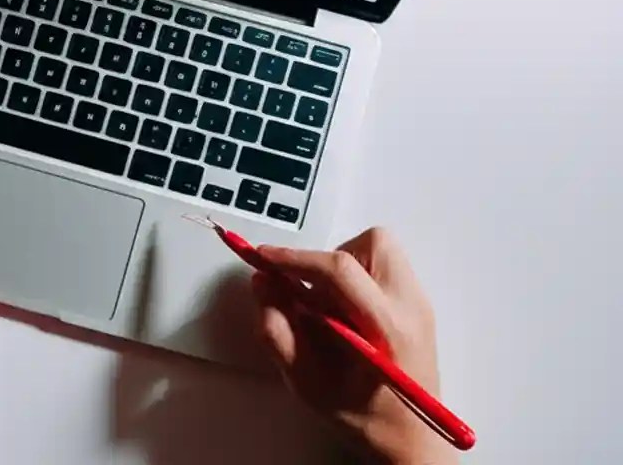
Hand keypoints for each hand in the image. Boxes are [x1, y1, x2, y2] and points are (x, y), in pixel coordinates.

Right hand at [252, 229, 456, 464]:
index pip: (339, 270)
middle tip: (311, 293)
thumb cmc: (364, 418)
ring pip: (379, 250)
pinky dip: (358, 278)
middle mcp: (412, 306)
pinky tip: (347, 315)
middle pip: (372, 243)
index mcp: (387, 328)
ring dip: (345, 267)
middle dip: (329, 258)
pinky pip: (385, 268)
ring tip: (330, 307)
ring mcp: (421, 302)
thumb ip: (279, 334)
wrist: (413, 440)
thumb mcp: (308, 385)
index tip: (264, 258)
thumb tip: (262, 285)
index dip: (294, 259)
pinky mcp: (419, 304)